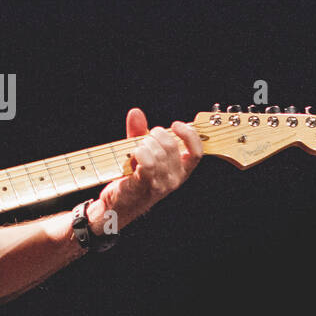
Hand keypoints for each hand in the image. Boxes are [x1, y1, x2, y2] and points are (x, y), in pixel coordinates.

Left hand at [94, 108, 201, 231]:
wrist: (119, 202)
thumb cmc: (133, 176)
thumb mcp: (140, 150)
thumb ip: (139, 131)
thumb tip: (136, 113)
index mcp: (181, 170)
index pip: (196, 151)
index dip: (189, 134)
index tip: (176, 124)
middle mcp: (175, 178)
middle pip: (171, 146)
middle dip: (154, 136)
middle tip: (143, 140)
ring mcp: (162, 184)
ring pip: (157, 152)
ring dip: (143, 145)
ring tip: (136, 151)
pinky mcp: (146, 186)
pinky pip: (147, 163)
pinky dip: (139, 154)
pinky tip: (134, 155)